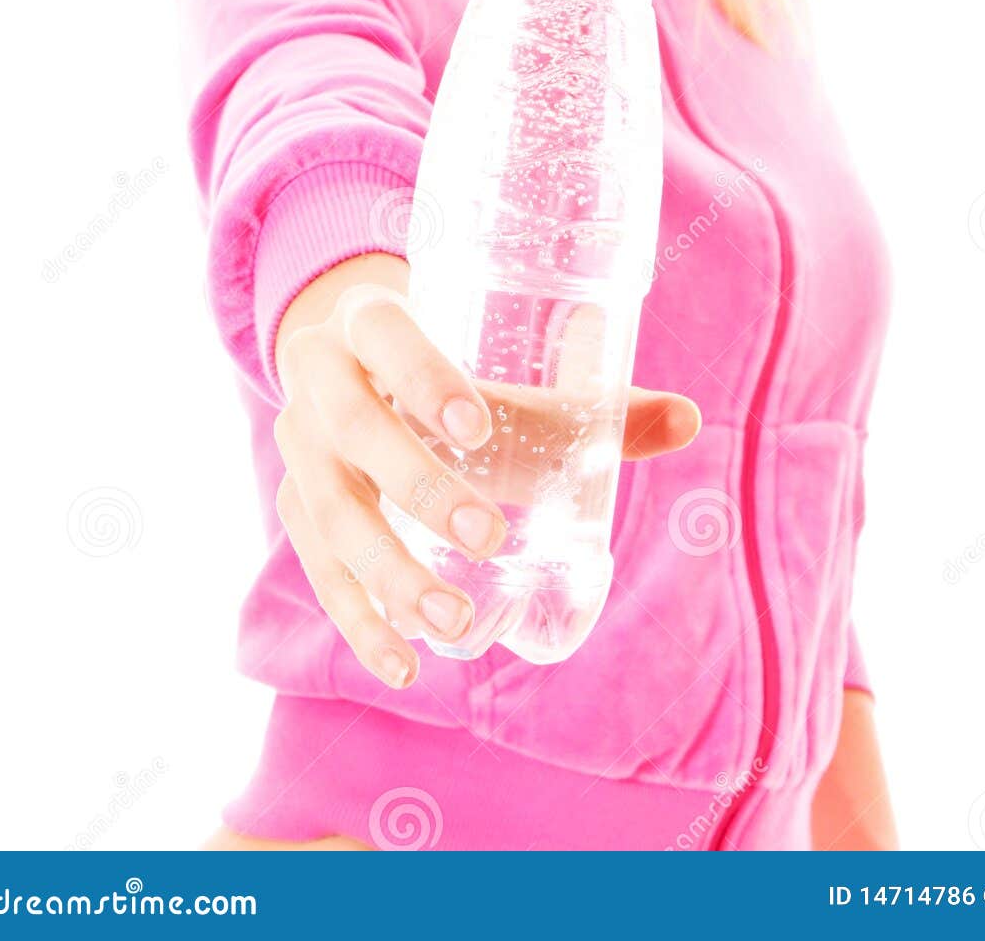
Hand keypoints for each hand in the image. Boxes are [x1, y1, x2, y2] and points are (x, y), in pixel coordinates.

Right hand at [271, 259, 701, 690]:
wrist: (349, 368)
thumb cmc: (447, 368)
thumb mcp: (502, 369)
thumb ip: (592, 402)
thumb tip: (688, 421)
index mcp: (367, 319)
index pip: (384, 333)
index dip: (423, 376)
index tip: (480, 427)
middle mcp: (318, 377)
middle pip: (354, 429)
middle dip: (420, 487)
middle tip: (488, 537)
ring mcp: (297, 446)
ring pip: (331, 512)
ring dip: (390, 573)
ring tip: (455, 622)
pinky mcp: (295, 507)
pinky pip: (318, 570)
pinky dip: (361, 622)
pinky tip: (405, 665)